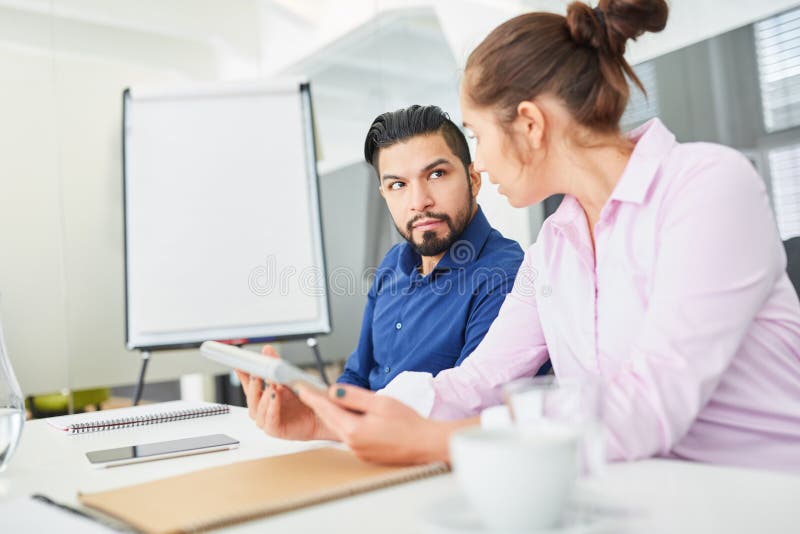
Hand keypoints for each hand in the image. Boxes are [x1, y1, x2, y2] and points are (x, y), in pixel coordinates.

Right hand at [234, 345, 335, 440]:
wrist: (319, 415)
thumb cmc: (303, 399)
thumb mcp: (288, 378)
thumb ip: (276, 364)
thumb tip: (267, 350)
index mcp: (263, 396)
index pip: (248, 385)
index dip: (242, 375)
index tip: (239, 365)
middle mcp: (262, 408)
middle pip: (250, 397)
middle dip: (253, 385)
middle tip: (257, 374)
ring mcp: (267, 420)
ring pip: (257, 409)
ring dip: (263, 397)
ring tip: (271, 386)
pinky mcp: (275, 430)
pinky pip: (269, 420)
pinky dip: (271, 408)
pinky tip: (275, 397)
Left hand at [297, 384, 470, 464]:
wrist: (426, 444)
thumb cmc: (408, 423)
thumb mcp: (380, 402)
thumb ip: (354, 396)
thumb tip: (333, 391)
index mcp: (353, 430)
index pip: (326, 409)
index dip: (312, 396)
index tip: (300, 387)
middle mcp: (352, 444)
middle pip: (330, 420)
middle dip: (318, 405)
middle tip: (308, 391)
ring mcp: (358, 451)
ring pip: (340, 428)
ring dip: (333, 414)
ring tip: (326, 400)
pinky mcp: (365, 454)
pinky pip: (350, 436)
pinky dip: (346, 424)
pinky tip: (350, 416)